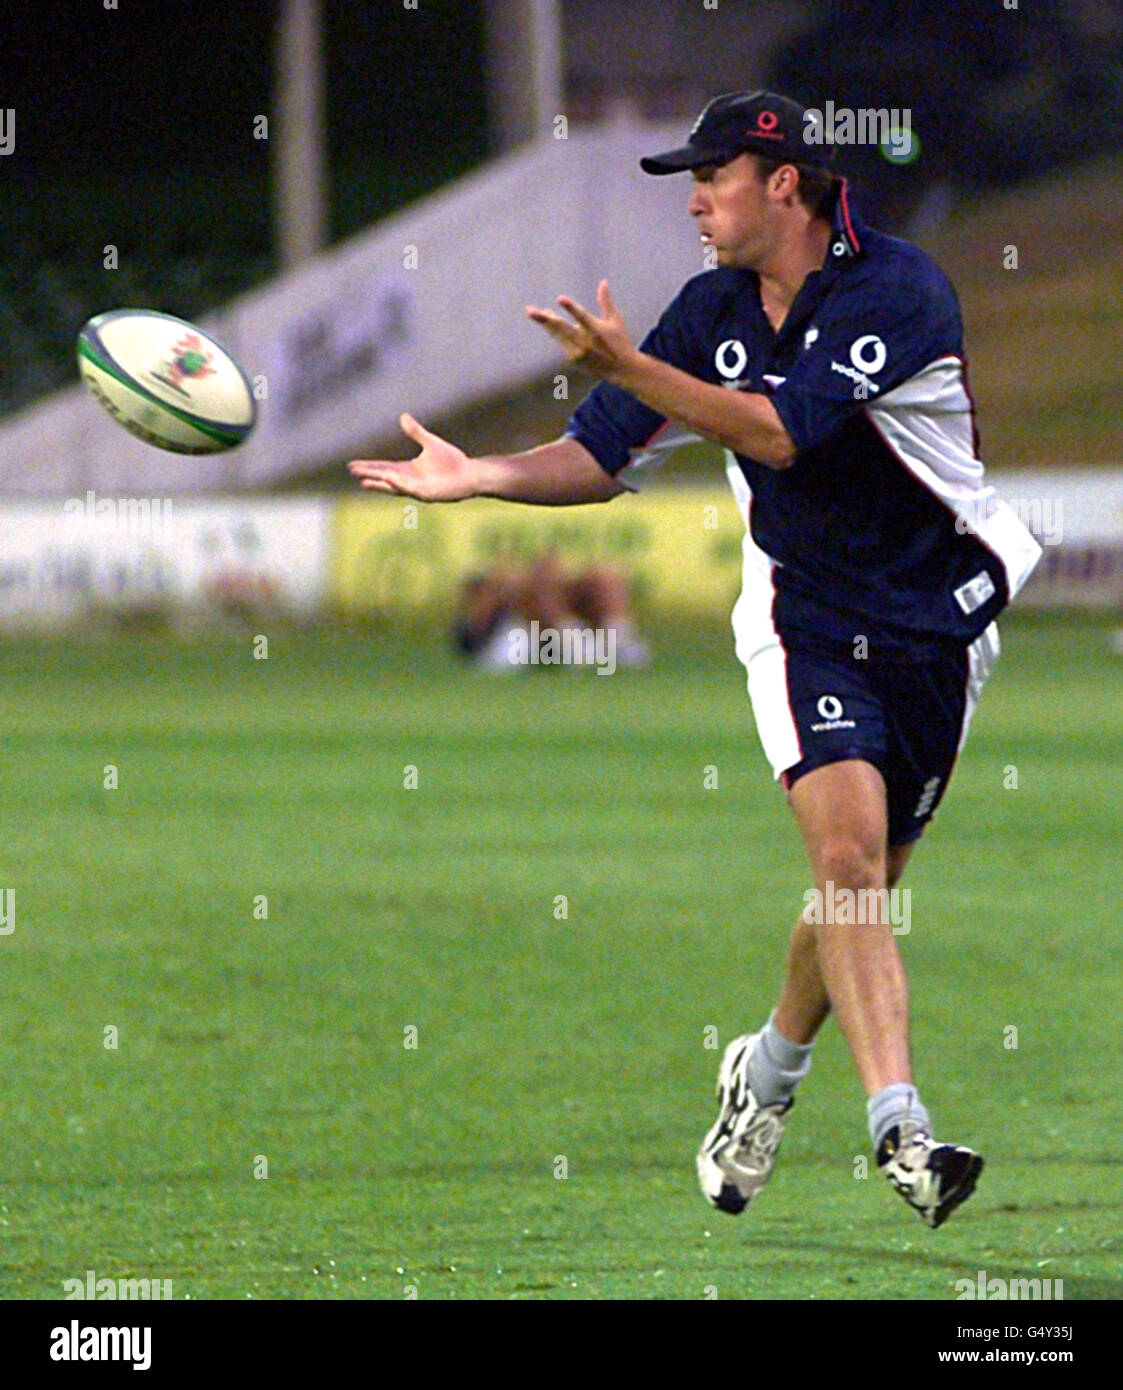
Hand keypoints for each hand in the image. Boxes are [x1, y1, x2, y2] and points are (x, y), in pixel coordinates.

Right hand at [348, 413, 476, 500]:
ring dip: (381, 483)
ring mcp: (417, 489)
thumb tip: (403, 416)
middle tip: (353, 472)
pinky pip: (410, 489)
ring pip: (394, 487)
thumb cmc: (452, 461)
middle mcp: (409, 481)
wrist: (470, 474)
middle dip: (370, 475)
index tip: (353, 465)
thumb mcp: (430, 442)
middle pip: (384, 478)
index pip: (384, 467)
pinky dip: (399, 485)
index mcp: (408, 469)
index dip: (369, 466)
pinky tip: (390, 478)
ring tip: (364, 481)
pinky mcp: (427, 494)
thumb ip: (416, 432)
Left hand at [526, 279, 638, 380]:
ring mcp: (578, 352)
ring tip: (533, 312)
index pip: (581, 317)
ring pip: (557, 335)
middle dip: (545, 320)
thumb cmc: (620, 341)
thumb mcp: (615, 320)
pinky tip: (548, 321)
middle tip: (530, 311)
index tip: (560, 299)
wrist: (622, 370)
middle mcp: (585, 342)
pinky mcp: (573, 359)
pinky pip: (561, 341)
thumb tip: (603, 282)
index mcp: (596, 330)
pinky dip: (555, 331)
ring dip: (546, 323)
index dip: (570, 308)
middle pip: (562, 328)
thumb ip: (605, 302)